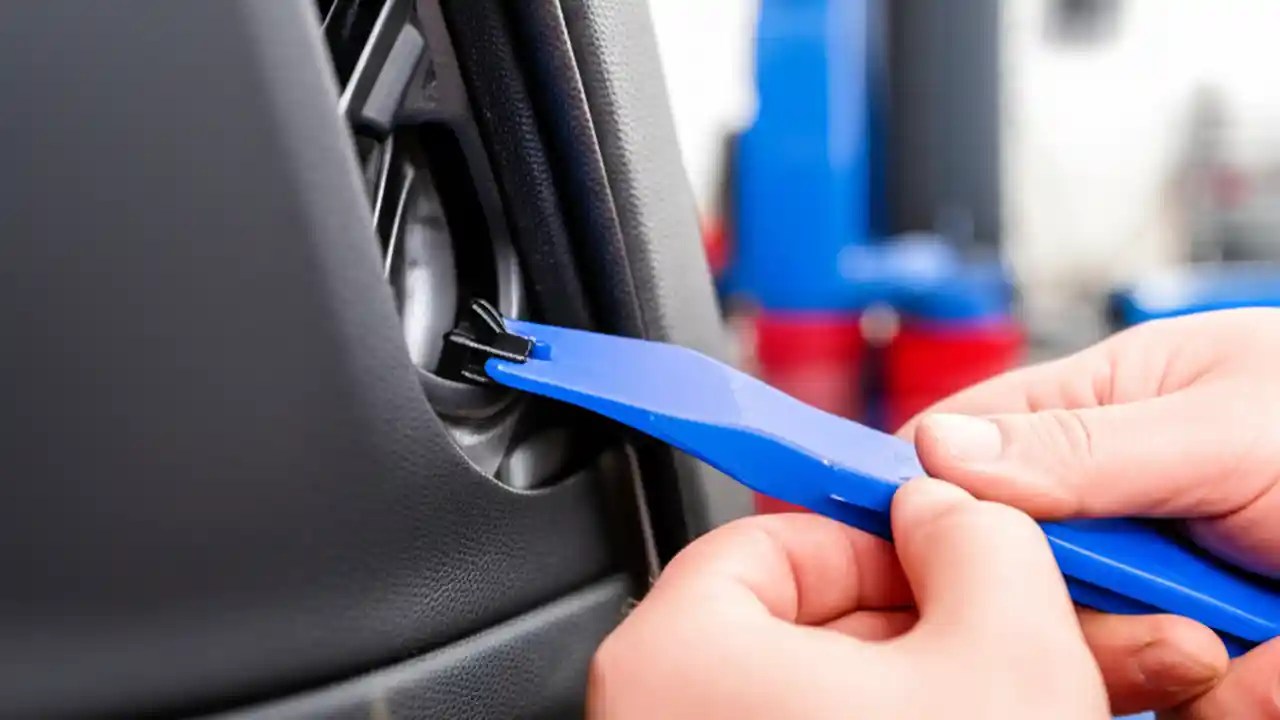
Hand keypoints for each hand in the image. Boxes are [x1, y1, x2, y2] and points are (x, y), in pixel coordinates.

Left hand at [588, 478, 1109, 718]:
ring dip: (928, 684)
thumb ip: (978, 537)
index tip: (952, 558)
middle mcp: (657, 711)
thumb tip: (951, 506)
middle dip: (928, 623)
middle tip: (1011, 641)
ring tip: (1010, 700)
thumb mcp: (1002, 651)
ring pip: (822, 695)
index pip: (774, 535)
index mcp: (675, 652)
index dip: (888, 539)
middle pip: (805, 623)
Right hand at [902, 308, 1279, 717]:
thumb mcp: (1228, 424)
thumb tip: (942, 449)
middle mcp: (1099, 507)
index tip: (904, 534)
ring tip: (1221, 632)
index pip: (960, 446)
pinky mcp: (1182, 662)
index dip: (919, 491)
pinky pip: (1136, 690)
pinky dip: (1187, 687)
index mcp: (1091, 413)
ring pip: (1060, 638)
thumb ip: (1084, 444)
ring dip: (1126, 647)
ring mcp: (1138, 587)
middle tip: (1138, 599)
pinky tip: (1236, 658)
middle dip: (1047, 592)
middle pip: (999, 562)